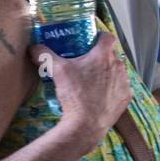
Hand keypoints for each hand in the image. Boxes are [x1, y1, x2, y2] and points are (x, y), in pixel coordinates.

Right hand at [32, 32, 131, 149]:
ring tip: (93, 81)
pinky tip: (101, 95)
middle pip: (111, 55)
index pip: (107, 37)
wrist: (87, 123)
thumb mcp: (57, 71)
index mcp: (104, 55)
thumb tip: (33, 47)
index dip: (99, 37)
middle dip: (100, 57)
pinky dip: (113, 89)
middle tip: (86, 64)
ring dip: (108, 73)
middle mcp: (119, 65)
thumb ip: (45, 55)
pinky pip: (121, 88)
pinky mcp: (126, 97)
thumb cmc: (74, 93)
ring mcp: (125, 82)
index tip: (91, 41)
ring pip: (118, 71)